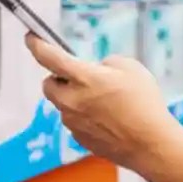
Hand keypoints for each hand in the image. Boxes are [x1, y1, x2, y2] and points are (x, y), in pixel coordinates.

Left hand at [24, 33, 182, 172]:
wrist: (151, 143)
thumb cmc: (144, 104)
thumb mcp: (130, 67)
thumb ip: (107, 63)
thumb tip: (98, 70)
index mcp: (82, 78)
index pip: (48, 57)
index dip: (36, 44)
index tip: (31, 38)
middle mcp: (71, 101)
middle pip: (48, 84)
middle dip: (59, 78)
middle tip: (80, 77)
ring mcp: (74, 122)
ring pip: (62, 105)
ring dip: (74, 99)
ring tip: (103, 102)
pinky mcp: (80, 139)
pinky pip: (75, 122)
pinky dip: (84, 117)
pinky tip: (107, 119)